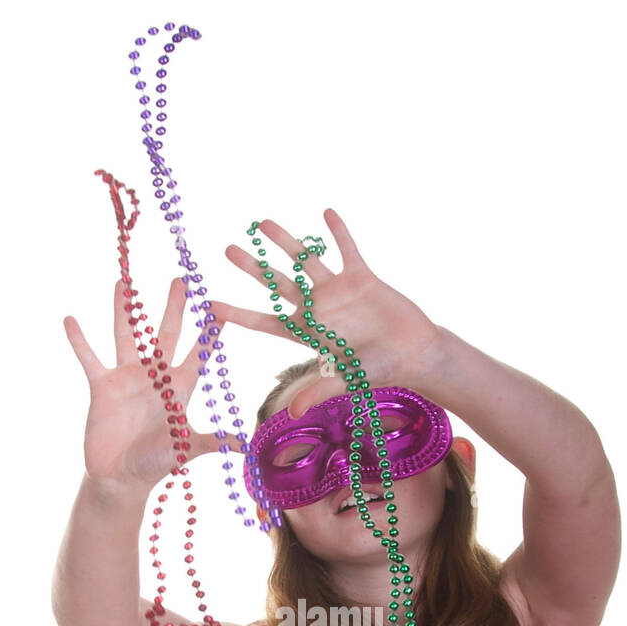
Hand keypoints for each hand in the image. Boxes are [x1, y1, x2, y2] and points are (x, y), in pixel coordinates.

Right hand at [63, 278, 237, 489]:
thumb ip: (216, 441)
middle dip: (173, 308)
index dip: (209, 334)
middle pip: (165, 335)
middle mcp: (154, 377)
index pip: (198, 355)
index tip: (219, 308)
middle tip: (181, 280)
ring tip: (123, 282)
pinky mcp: (102, 387)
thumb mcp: (188, 448)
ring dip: (124, 310)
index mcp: (179, 389)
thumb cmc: (156, 463)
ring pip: (127, 336)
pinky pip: (89, 358)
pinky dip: (79, 340)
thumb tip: (250, 444)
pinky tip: (70, 319)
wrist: (121, 477)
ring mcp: (127, 379)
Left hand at [211, 208, 442, 420]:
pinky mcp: (362, 277)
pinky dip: (338, 232)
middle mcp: (319, 309)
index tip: (211, 306)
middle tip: (227, 249)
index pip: (266, 323)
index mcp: (309, 333)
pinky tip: (326, 212)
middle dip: (253, 267)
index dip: (240, 314)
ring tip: (262, 222)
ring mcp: (338, 291)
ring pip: (306, 261)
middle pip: (278, 285)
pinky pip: (347, 249)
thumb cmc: (381, 371)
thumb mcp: (348, 378)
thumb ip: (320, 388)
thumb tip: (292, 413)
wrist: (414, 354)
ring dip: (286, 241)